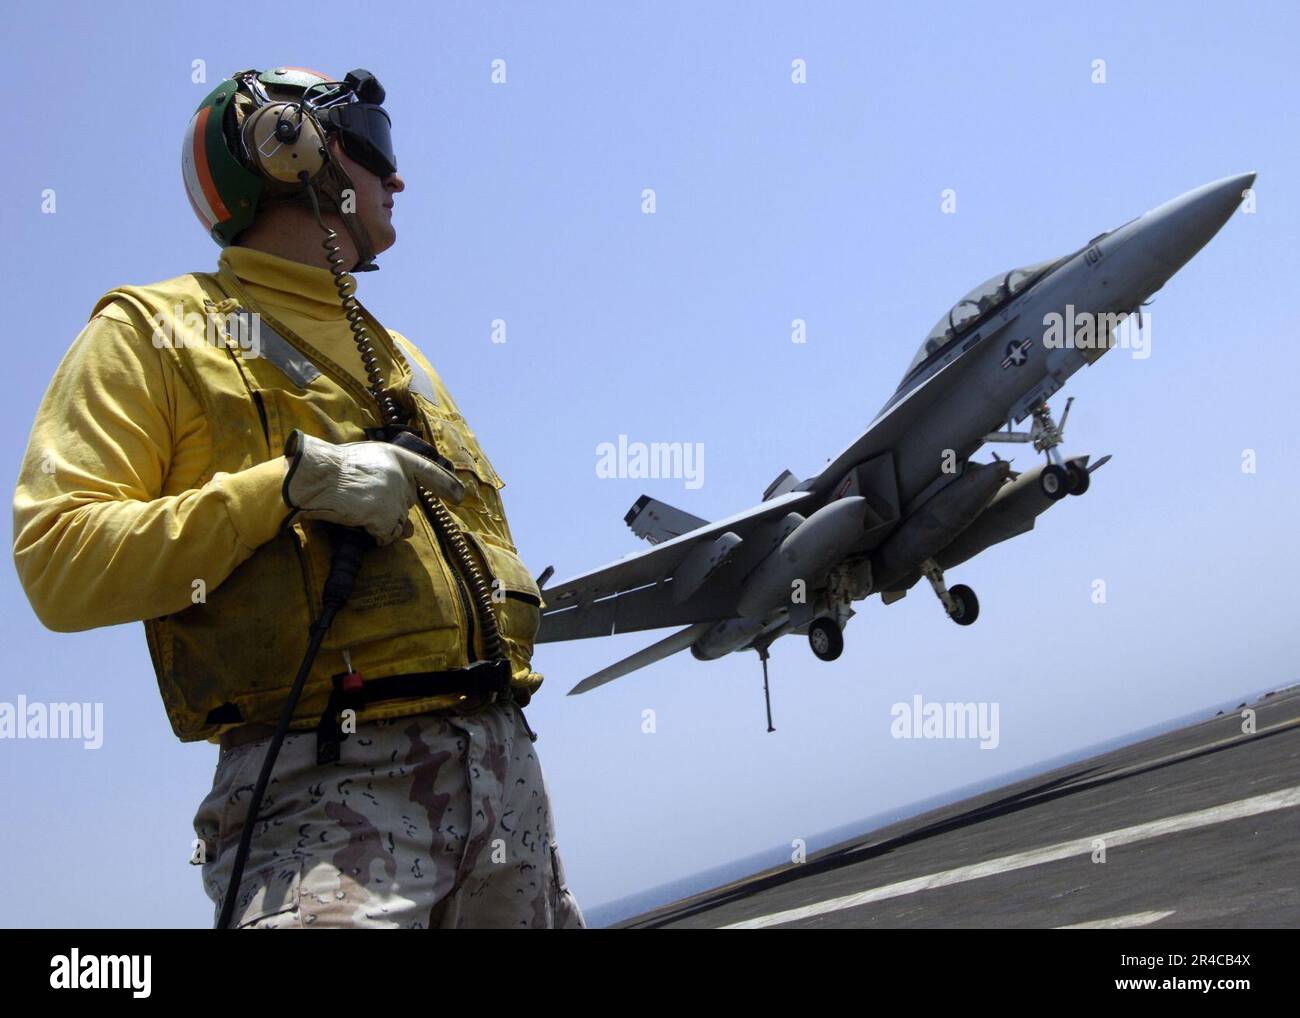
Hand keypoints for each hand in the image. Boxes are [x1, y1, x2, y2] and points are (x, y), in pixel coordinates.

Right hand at [281, 430, 464, 545]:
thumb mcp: (368, 461)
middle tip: (362, 499)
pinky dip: (375, 536)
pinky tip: (359, 522)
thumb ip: (390, 482)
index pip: (430, 471)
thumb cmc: (334, 468)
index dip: (446, 485)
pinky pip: (387, 536)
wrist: (317, 476)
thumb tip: (408, 528)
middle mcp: (403, 476)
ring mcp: (396, 496)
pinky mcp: (386, 515)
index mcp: (399, 456)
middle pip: (407, 504)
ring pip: (398, 523)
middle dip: (390, 509)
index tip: (459, 496)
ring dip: (381, 523)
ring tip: (358, 509)